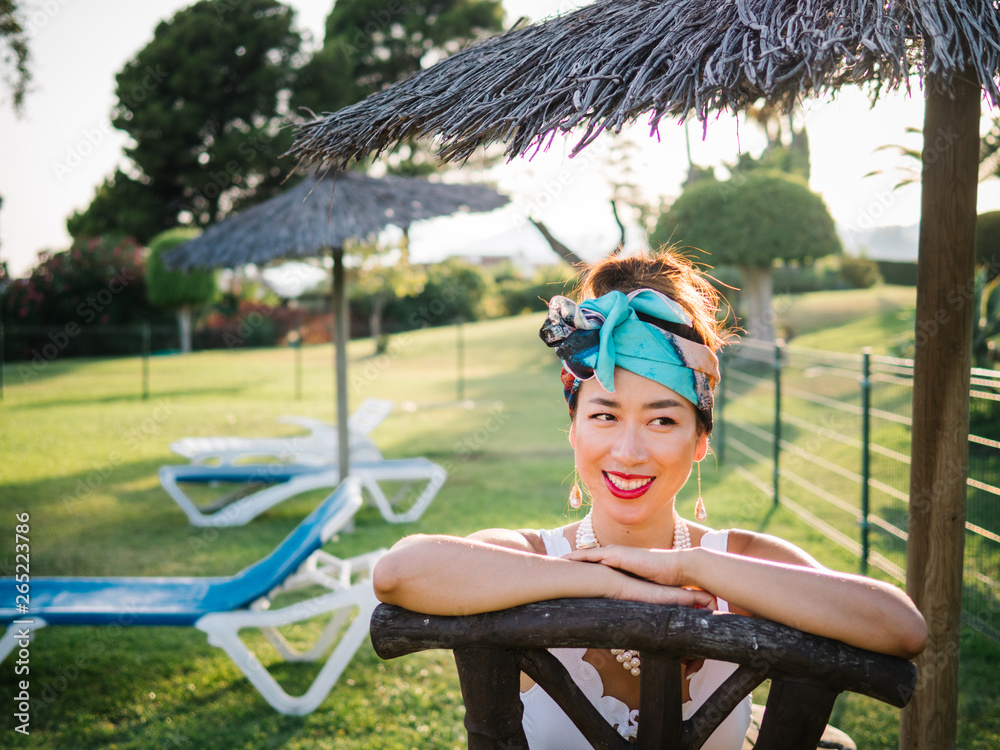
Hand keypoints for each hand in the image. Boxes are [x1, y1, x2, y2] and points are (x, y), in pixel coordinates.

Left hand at [564, 545, 688, 587]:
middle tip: (553, 564)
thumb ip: (634, 591)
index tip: (566, 570)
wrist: (676, 567)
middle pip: (587, 557)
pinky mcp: (617, 556)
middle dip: (571, 561)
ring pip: (586, 554)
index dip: (581, 566)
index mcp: (621, 562)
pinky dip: (579, 557)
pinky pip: (592, 555)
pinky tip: (567, 560)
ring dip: (571, 558)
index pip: (596, 563)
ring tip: (554, 562)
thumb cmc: (665, 578)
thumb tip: (629, 605)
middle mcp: (615, 556)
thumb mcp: (643, 586)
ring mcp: (615, 554)